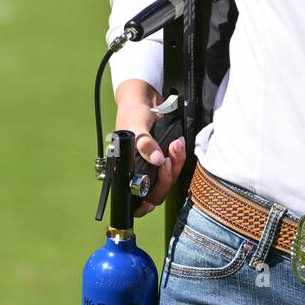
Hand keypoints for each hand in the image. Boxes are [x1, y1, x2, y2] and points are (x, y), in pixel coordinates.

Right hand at [114, 83, 184, 217]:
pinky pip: (175, 166)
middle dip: (166, 177)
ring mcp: (153, 166)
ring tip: (176, 144)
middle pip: (156, 191)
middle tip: (168, 158)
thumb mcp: (136, 125)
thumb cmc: (133, 113)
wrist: (145, 99)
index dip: (142, 205)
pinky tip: (178, 144)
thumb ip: (144, 143)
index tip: (150, 203)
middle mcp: (138, 172)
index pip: (134, 198)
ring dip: (175, 165)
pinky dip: (179, 157)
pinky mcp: (165, 159)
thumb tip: (157, 160)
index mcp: (124, 171)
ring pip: (168, 179)